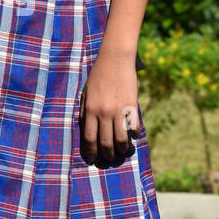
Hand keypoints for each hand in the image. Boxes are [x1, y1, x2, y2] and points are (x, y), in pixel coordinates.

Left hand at [78, 48, 139, 164]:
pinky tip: (133, 136)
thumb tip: (86, 129)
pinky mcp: (131, 106)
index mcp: (90, 110)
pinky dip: (134, 134)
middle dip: (107, 154)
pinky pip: (133, 127)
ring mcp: (118, 110)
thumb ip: (85, 111)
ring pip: (121, 139)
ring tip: (122, 152)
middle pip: (105, 142)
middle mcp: (103, 113)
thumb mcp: (86, 93)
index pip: (90, 138)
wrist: (115, 59)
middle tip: (109, 158)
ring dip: (122, 149)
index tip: (92, 159)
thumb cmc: (98, 75)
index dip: (91, 152)